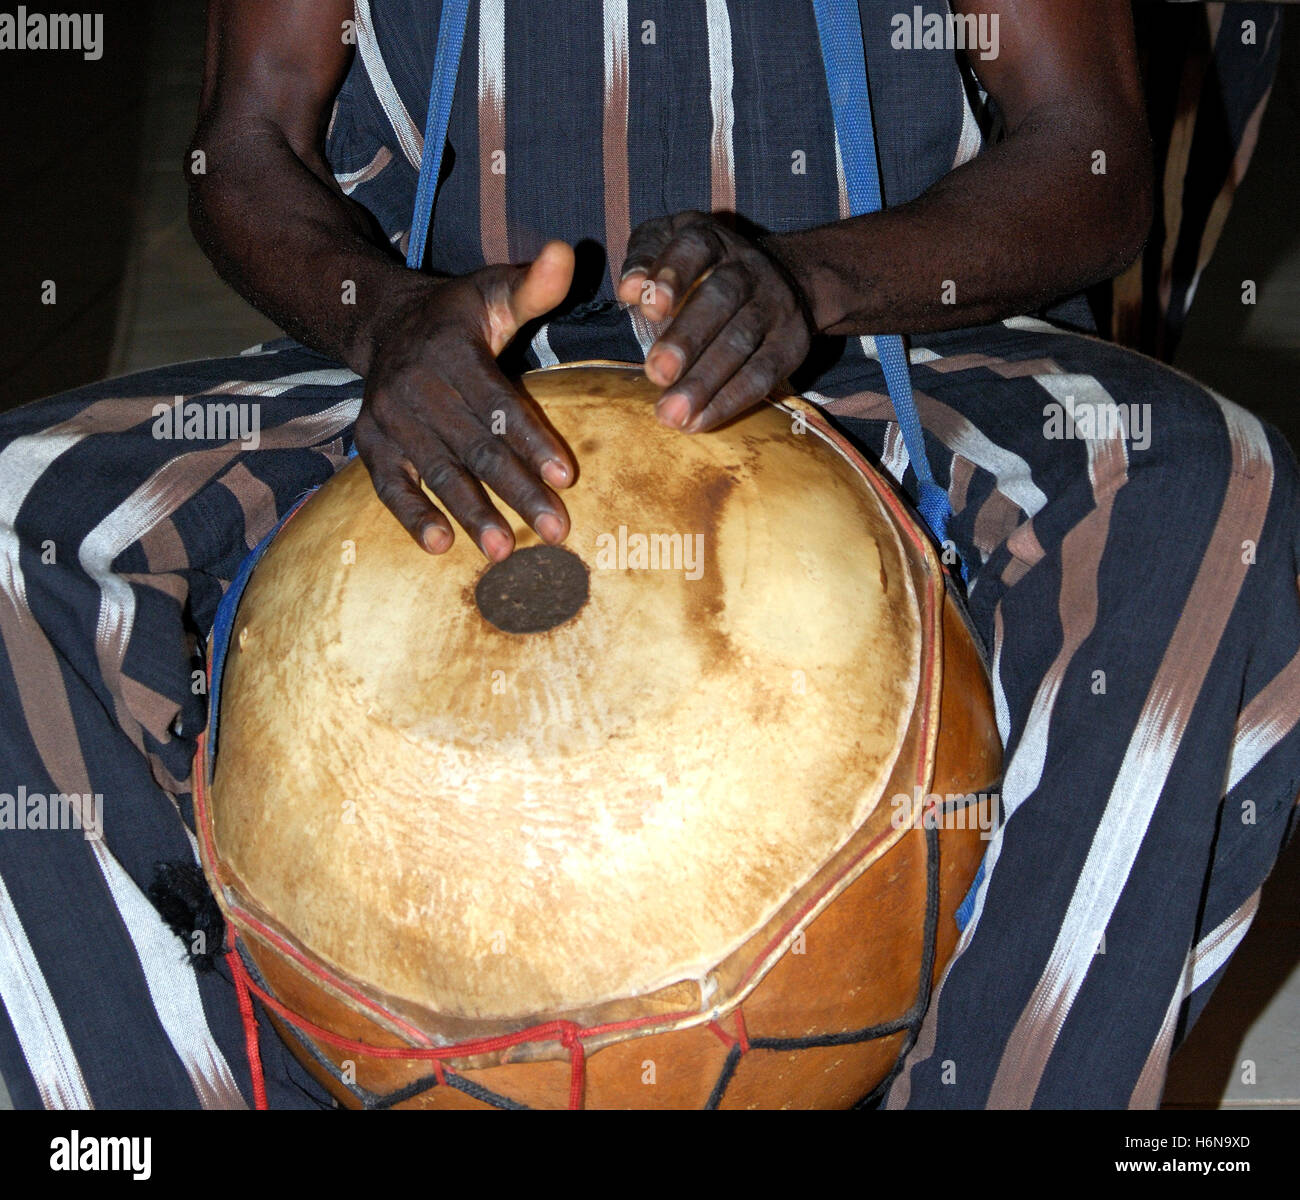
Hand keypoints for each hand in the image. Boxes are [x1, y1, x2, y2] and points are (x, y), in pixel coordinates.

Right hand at [354, 241, 575, 560]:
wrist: (380, 324)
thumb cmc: (455, 315)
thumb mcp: (492, 292)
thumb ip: (533, 285)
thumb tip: (565, 252)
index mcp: (453, 352)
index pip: (500, 403)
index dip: (533, 440)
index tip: (566, 476)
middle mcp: (417, 387)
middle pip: (476, 446)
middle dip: (517, 491)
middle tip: (555, 530)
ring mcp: (390, 418)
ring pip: (438, 471)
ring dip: (471, 512)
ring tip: (504, 550)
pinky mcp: (371, 444)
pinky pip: (390, 484)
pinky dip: (412, 515)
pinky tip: (439, 545)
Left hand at [617, 212, 813, 431]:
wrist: (786, 279)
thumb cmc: (703, 269)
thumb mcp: (669, 245)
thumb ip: (643, 259)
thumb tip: (628, 291)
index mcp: (711, 240)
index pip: (694, 248)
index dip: (672, 275)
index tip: (649, 308)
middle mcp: (747, 268)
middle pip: (721, 299)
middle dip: (687, 339)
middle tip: (656, 374)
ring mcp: (774, 306)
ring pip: (741, 342)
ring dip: (704, 382)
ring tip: (672, 414)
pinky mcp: (791, 344)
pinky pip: (762, 376)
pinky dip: (729, 402)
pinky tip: (698, 422)